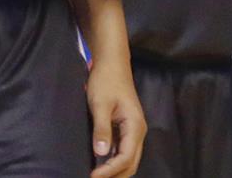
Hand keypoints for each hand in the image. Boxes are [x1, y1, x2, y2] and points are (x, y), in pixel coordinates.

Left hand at [87, 59, 145, 177]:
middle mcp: (138, 131)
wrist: (112, 64)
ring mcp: (133, 130)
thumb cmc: (106, 80)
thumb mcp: (100, 104)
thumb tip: (100, 152)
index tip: (93, 176)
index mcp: (135, 126)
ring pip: (128, 159)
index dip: (109, 170)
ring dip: (115, 170)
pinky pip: (123, 151)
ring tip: (97, 175)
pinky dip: (113, 161)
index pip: (125, 157)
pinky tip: (100, 164)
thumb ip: (102, 129)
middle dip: (114, 175)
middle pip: (130, 163)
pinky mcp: (126, 128)